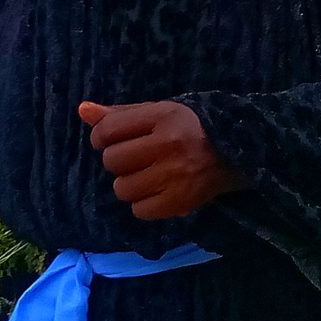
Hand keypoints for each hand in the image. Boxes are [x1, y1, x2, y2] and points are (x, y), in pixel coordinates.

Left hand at [78, 99, 243, 220]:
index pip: (108, 130)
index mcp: (162, 116)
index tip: (110, 140)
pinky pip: (139, 210)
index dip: (101, 137)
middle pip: (112, 161)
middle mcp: (168, 145)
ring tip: (146, 175)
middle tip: (135, 158)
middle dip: (118, 161)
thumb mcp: (159, 111)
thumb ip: (120, 113)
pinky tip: (156, 191)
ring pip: (122, 188)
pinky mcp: (180, 202)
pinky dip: (143, 203)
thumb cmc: (191, 127)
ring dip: (129, 183)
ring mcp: (174, 175)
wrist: (238, 151)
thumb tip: (82, 110)